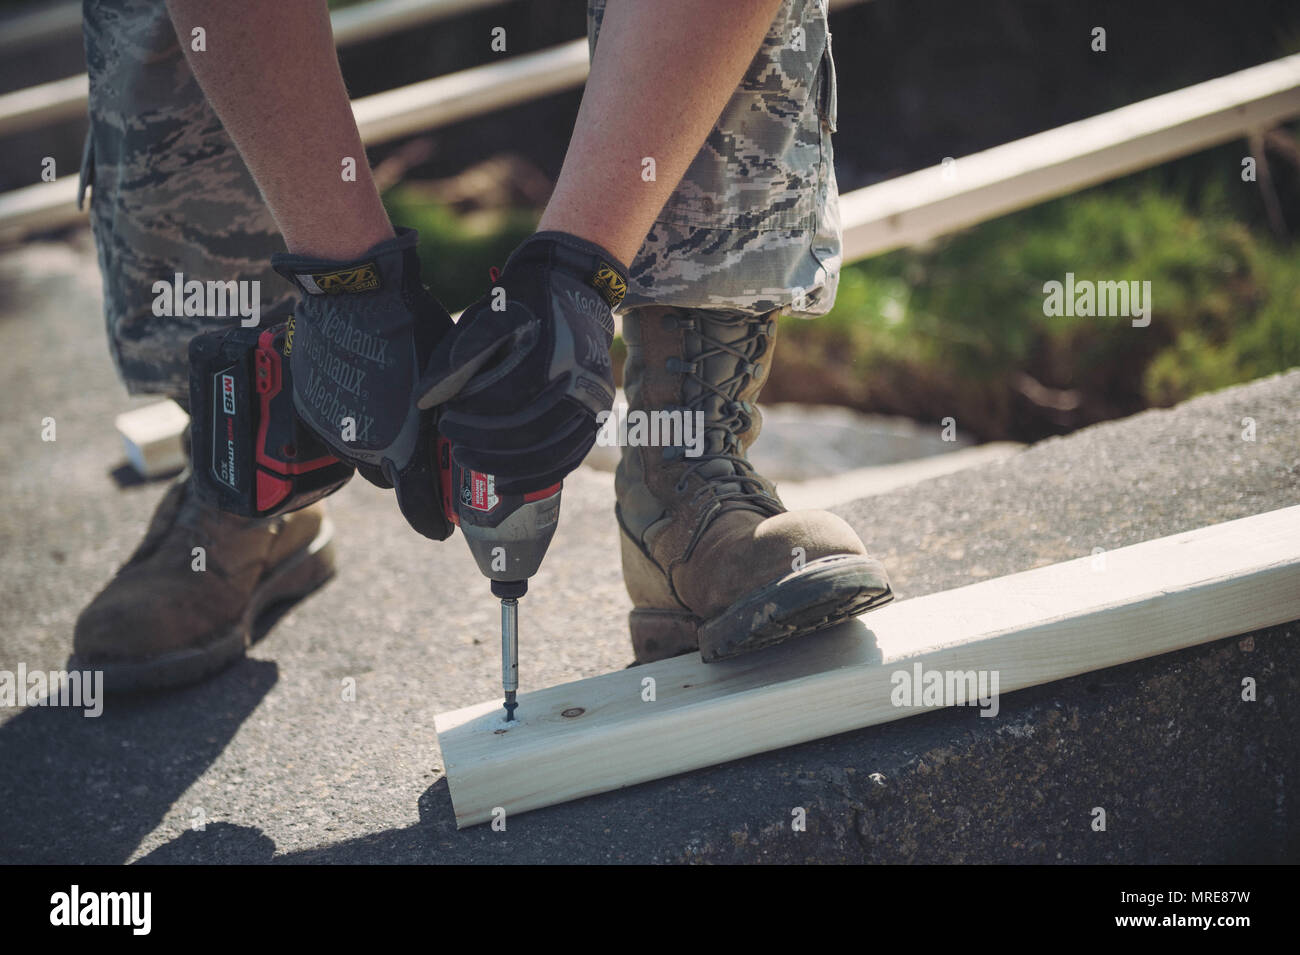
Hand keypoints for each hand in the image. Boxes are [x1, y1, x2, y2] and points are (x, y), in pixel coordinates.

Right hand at [272, 227, 454, 538]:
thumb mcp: (447, 372)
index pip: (417, 506)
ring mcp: (328, 428)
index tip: (444, 528)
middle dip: (407, 469)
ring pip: (360, 454)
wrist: (353, 288)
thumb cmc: (410, 324)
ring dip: (378, 444)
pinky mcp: (308, 406)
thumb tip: (471, 434)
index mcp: (398, 445)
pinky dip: (351, 420)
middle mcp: (360, 447)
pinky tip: (367, 393)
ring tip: (394, 413)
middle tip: (424, 449)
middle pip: (389, 477)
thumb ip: (454, 413)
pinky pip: (335, 429)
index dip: (434, 522)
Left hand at [417, 231, 627, 493]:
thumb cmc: (525, 305)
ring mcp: (594, 402)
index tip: (445, 416)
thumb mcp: (488, 317)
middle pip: (528, 431)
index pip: (509, 398)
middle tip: (453, 441)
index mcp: (553, 352)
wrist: (576, 291)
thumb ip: (459, 357)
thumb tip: (427, 402)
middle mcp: (580, 380)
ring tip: (472, 461)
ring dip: (506, 466)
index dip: (472, 415)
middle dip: (483, 443)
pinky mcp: (596, 417)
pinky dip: (536, 477)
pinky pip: (569, 459)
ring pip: (550, 453)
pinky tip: (507, 483)